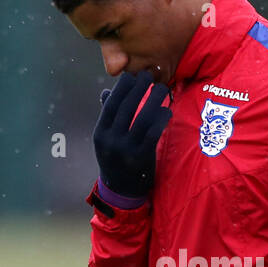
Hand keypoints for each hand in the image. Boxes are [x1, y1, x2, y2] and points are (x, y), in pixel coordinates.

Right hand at [92, 69, 170, 199]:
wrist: (121, 191)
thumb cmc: (116, 160)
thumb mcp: (107, 140)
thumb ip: (108, 116)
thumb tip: (107, 92)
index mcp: (100, 133)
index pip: (111, 105)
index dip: (122, 88)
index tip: (132, 74)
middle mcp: (111, 140)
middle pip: (126, 108)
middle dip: (139, 88)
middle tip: (149, 75)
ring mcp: (126, 149)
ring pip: (142, 118)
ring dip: (153, 100)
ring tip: (162, 88)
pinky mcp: (141, 157)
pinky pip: (153, 133)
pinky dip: (161, 120)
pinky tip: (167, 111)